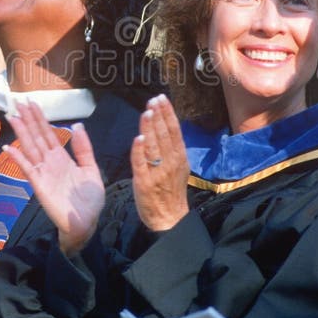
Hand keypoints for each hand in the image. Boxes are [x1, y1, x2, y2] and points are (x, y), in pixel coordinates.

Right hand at [4, 102, 104, 256]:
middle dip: (29, 120)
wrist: (87, 222)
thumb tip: (77, 125)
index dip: (40, 119)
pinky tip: (9, 148)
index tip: (32, 103)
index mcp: (62, 158)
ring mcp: (43, 173)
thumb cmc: (89, 199)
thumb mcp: (90, 169)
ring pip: (31, 148)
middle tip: (19, 103)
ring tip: (13, 117)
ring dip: (22, 133)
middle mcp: (50, 162)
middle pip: (37, 137)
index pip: (49, 134)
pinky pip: (28, 168)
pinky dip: (18, 158)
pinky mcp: (39, 185)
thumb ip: (83, 148)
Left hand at [130, 94, 189, 231]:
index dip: (168, 114)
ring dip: (150, 128)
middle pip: (164, 135)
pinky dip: (140, 151)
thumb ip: (173, 149)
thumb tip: (167, 126)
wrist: (169, 218)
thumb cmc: (171, 191)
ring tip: (147, 112)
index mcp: (179, 158)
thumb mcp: (179, 168)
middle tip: (153, 100)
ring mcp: (157, 172)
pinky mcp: (144, 182)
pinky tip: (138, 138)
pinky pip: (141, 164)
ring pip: (154, 146)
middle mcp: (170, 163)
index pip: (174, 131)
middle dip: (158, 115)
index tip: (161, 99)